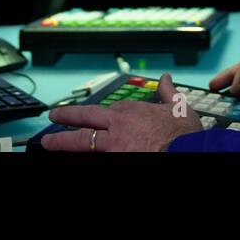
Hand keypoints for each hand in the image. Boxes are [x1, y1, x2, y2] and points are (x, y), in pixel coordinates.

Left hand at [40, 74, 202, 151]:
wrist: (189, 151)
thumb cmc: (183, 134)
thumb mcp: (178, 107)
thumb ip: (167, 92)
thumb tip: (165, 79)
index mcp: (130, 112)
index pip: (103, 110)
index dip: (93, 114)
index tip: (85, 116)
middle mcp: (116, 127)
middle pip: (83, 123)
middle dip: (64, 122)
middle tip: (52, 122)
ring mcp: (112, 147)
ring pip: (80, 143)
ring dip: (63, 143)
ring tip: (50, 145)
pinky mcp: (113, 160)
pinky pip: (91, 159)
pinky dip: (81, 157)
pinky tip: (68, 159)